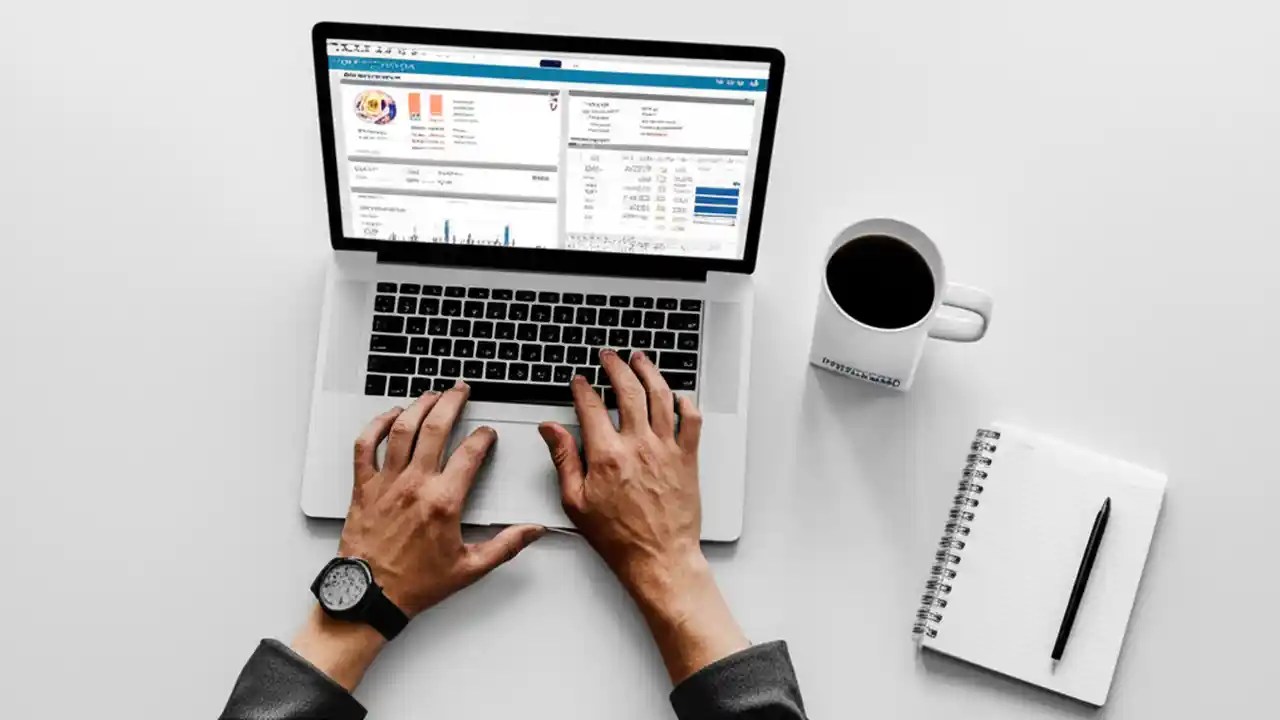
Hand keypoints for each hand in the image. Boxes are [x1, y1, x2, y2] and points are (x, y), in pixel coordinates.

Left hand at [292, 381, 544, 688]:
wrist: (370, 597)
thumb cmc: (415, 585)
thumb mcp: (470, 568)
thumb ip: (506, 545)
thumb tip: (533, 531)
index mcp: (444, 502)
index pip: (470, 454)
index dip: (483, 438)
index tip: (487, 433)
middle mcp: (415, 486)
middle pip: (436, 428)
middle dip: (452, 402)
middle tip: (461, 390)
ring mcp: (387, 483)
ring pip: (402, 430)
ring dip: (419, 406)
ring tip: (431, 394)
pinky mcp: (364, 487)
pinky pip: (365, 446)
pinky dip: (375, 425)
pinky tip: (389, 416)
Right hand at [539, 350, 747, 682]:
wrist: (658, 558)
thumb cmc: (618, 537)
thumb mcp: (575, 501)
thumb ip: (564, 459)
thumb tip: (551, 430)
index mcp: (607, 455)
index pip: (591, 406)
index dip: (582, 388)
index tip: (579, 381)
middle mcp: (639, 446)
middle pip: (628, 390)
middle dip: (616, 366)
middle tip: (609, 356)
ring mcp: (666, 449)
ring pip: (660, 396)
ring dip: (649, 372)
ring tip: (640, 359)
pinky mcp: (687, 458)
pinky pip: (691, 420)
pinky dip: (686, 402)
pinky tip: (678, 394)